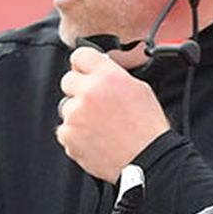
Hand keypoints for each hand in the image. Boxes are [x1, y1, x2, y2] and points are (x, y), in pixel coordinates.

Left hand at [55, 44, 174, 180]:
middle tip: (95, 104)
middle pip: (67, 81)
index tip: (84, 72)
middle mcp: (89, 92)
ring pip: (66, 107)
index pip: (79, 55)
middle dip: (79, 90)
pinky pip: (64, 130)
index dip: (83, 65)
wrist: (148, 158)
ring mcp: (76, 115)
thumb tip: (98, 71)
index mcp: (107, 76)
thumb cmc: (147, 127)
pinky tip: (94, 138)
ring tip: (99, 126)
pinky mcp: (69, 136)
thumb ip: (113, 75)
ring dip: (77, 114)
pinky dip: (75, 135)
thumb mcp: (138, 88)